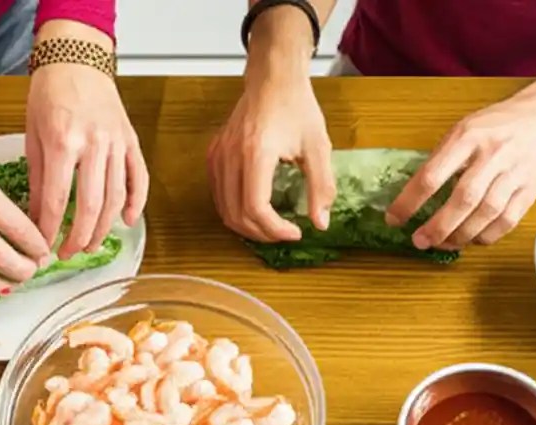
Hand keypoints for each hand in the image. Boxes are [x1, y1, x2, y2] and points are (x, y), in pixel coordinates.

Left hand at [26, 22, 146, 259]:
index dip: (52, 230)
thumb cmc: (50, 93)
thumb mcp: (33, 135)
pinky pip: (138, 178)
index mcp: (63, 141)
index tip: (44, 248)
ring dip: (103, 228)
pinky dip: (136, 203)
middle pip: (91, 205)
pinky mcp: (130, 141)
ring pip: (116, 198)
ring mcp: (116, 143)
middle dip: (79, 237)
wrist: (77, 60)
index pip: (58, 200)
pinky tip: (127, 222)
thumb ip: (38, 179)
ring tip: (90, 244)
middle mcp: (93, 144)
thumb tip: (37, 220)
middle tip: (68, 253)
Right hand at [207, 73, 334, 241]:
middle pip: (236, 214)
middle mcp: (231, 156)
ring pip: (223, 209)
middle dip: (262, 233)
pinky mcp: (214, 155)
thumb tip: (321, 222)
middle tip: (285, 233)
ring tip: (271, 226)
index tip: (296, 232)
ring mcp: (218, 155)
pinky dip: (234, 210)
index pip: (255, 207)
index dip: (275, 229)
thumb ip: (321, 186)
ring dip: (247, 225)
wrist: (273, 79)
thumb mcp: (318, 147)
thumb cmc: (296, 106)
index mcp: (256, 153)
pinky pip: (218, 194)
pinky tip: (255, 210)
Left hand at [386, 99, 535, 249]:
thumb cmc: (491, 128)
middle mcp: (493, 155)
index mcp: (467, 137)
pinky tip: (471, 240)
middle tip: (420, 241)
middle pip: (464, 198)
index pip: (433, 174)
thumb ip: (441, 160)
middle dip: (438, 226)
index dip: (410, 201)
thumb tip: (412, 198)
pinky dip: (486, 236)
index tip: (394, 218)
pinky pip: (507, 221)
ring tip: (442, 243)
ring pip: (487, 213)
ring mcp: (514, 173)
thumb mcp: (461, 131)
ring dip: (461, 235)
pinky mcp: (530, 190)